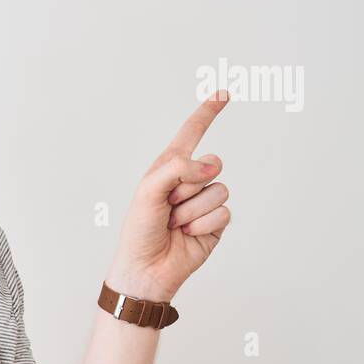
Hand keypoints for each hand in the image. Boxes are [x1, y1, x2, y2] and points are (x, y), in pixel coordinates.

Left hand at [105, 91, 232, 301]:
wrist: (146, 268)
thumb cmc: (140, 231)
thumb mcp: (148, 191)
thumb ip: (176, 168)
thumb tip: (212, 166)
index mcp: (168, 167)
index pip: (191, 133)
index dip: (207, 113)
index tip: (223, 94)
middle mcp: (189, 181)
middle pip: (213, 163)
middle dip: (187, 185)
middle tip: (167, 206)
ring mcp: (205, 201)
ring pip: (218, 189)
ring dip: (193, 209)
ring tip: (174, 223)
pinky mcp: (217, 222)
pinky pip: (223, 212)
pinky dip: (203, 224)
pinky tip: (187, 234)